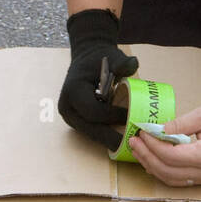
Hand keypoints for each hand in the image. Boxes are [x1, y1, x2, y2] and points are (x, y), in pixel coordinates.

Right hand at [58, 8, 138, 150]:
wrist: (86, 59)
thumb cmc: (99, 58)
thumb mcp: (111, 57)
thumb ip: (121, 62)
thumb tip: (133, 63)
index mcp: (73, 90)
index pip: (92, 110)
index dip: (112, 116)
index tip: (130, 116)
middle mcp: (67, 106)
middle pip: (89, 127)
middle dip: (109, 136)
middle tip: (129, 144)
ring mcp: (70, 115)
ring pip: (89, 132)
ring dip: (107, 138)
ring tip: (127, 144)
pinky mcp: (76, 120)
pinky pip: (90, 130)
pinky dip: (105, 134)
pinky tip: (120, 138)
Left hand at [129, 97, 200, 186]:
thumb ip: (179, 125)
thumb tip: (157, 131)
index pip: (170, 156)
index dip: (152, 145)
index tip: (142, 132)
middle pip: (168, 172)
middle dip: (147, 157)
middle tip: (135, 142)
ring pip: (173, 180)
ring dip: (154, 166)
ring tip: (141, 150)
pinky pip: (182, 179)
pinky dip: (166, 170)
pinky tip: (156, 159)